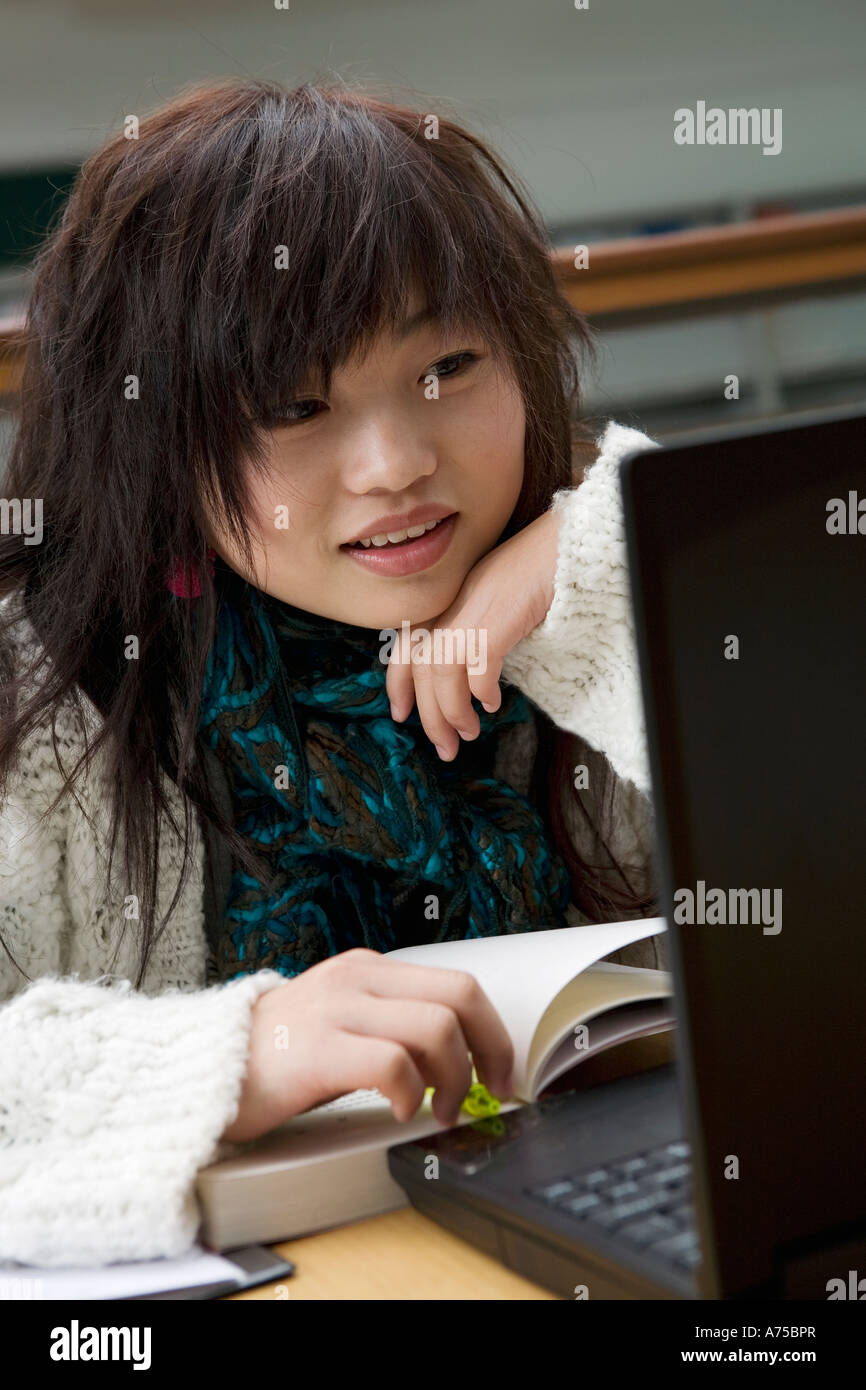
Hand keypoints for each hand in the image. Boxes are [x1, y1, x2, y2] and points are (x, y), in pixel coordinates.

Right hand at [222, 948, 515, 1142]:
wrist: (199, 1071)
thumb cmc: (273, 1059)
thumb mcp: (340, 1023)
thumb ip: (389, 1025)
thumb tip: (456, 1059)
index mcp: (367, 970)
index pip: (458, 983)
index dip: (494, 1030)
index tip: (501, 1071)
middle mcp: (356, 978)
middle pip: (459, 996)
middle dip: (489, 1050)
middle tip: (487, 1092)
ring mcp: (335, 1008)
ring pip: (435, 1028)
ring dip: (453, 1078)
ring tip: (437, 1109)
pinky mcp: (316, 1047)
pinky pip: (392, 1064)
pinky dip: (410, 1094)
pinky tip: (398, 1112)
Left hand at [385, 506, 559, 758]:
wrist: (563, 546)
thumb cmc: (534, 573)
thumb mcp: (490, 599)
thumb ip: (471, 626)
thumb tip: (466, 675)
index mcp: (445, 601)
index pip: (405, 647)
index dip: (398, 685)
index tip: (400, 714)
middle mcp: (449, 606)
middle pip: (422, 671)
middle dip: (429, 716)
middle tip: (444, 748)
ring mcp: (470, 612)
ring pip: (442, 675)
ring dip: (452, 713)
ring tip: (467, 735)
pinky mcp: (495, 620)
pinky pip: (477, 667)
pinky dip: (481, 692)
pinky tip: (493, 704)